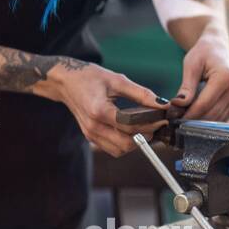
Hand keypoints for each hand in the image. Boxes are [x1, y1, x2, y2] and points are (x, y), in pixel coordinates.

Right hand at [43, 59, 166, 156]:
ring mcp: (90, 134)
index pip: (130, 126)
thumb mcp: (117, 80)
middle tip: (154, 125)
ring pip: (120, 151)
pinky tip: (131, 132)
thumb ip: (141, 93)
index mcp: (99, 110)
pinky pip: (112, 149)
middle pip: (126, 144)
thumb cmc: (89, 77)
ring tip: (143, 129)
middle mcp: (93, 126)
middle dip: (144, 137)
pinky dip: (124, 144)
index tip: (162, 119)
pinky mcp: (90, 137)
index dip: (150, 125)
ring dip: (135, 144)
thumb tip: (162, 104)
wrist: (66, 82)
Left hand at [173, 33, 228, 120]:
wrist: (218, 49)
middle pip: (209, 115)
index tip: (172, 117)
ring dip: (197, 120)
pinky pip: (218, 119)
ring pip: (214, 120)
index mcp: (225, 78)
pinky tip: (193, 112)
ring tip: (181, 114)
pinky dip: (205, 118)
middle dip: (190, 119)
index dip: (187, 113)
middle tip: (173, 118)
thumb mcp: (191, 65)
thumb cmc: (203, 54)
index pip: (204, 104)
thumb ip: (187, 86)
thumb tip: (178, 104)